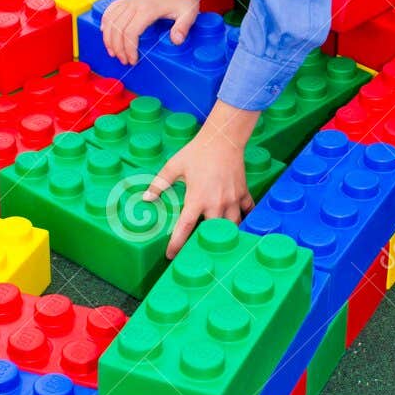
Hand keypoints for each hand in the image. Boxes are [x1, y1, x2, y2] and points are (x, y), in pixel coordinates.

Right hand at [101, 0, 199, 66]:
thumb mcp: (189, 14)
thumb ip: (182, 27)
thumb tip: (176, 41)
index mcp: (148, 9)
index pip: (131, 32)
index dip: (129, 48)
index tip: (133, 60)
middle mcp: (135, 3)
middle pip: (118, 28)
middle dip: (118, 48)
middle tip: (123, 60)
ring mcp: (130, 0)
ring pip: (110, 19)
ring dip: (108, 37)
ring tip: (112, 52)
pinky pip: (111, 9)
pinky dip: (105, 20)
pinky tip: (104, 31)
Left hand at [145, 105, 258, 256]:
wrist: (224, 138)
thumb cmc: (198, 152)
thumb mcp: (174, 166)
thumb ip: (159, 183)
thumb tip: (147, 198)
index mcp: (197, 198)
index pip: (185, 228)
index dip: (177, 244)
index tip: (171, 256)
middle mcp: (216, 203)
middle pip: (212, 232)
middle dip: (204, 243)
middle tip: (196, 251)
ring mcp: (232, 199)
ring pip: (232, 226)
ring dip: (225, 234)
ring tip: (218, 242)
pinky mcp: (243, 193)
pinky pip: (247, 211)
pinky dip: (245, 218)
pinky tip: (240, 223)